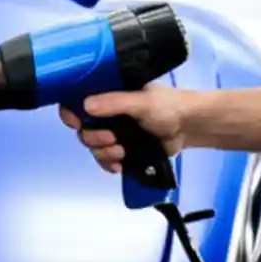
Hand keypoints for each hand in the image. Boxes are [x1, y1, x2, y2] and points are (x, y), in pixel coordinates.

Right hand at [60, 84, 189, 173]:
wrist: (189, 127)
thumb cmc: (168, 106)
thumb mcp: (142, 101)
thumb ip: (115, 102)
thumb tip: (86, 106)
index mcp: (108, 96)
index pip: (77, 101)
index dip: (71, 113)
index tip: (77, 122)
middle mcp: (107, 114)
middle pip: (83, 129)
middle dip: (94, 138)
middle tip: (111, 138)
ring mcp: (114, 133)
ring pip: (93, 147)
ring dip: (103, 153)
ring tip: (121, 152)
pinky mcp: (122, 150)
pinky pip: (105, 160)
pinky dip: (109, 164)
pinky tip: (119, 165)